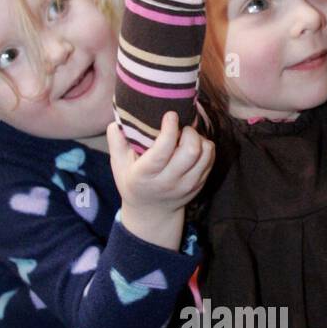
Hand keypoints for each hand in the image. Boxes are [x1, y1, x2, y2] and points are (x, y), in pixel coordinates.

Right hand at [108, 111, 214, 246]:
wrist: (152, 212)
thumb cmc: (133, 182)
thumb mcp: (118, 165)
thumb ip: (116, 143)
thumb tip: (117, 122)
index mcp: (146, 175)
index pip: (163, 151)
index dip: (170, 130)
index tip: (170, 115)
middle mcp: (169, 182)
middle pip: (191, 151)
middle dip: (189, 132)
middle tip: (181, 128)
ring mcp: (187, 185)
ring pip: (205, 154)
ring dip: (199, 138)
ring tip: (187, 136)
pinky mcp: (200, 184)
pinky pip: (210, 159)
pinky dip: (205, 148)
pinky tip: (194, 146)